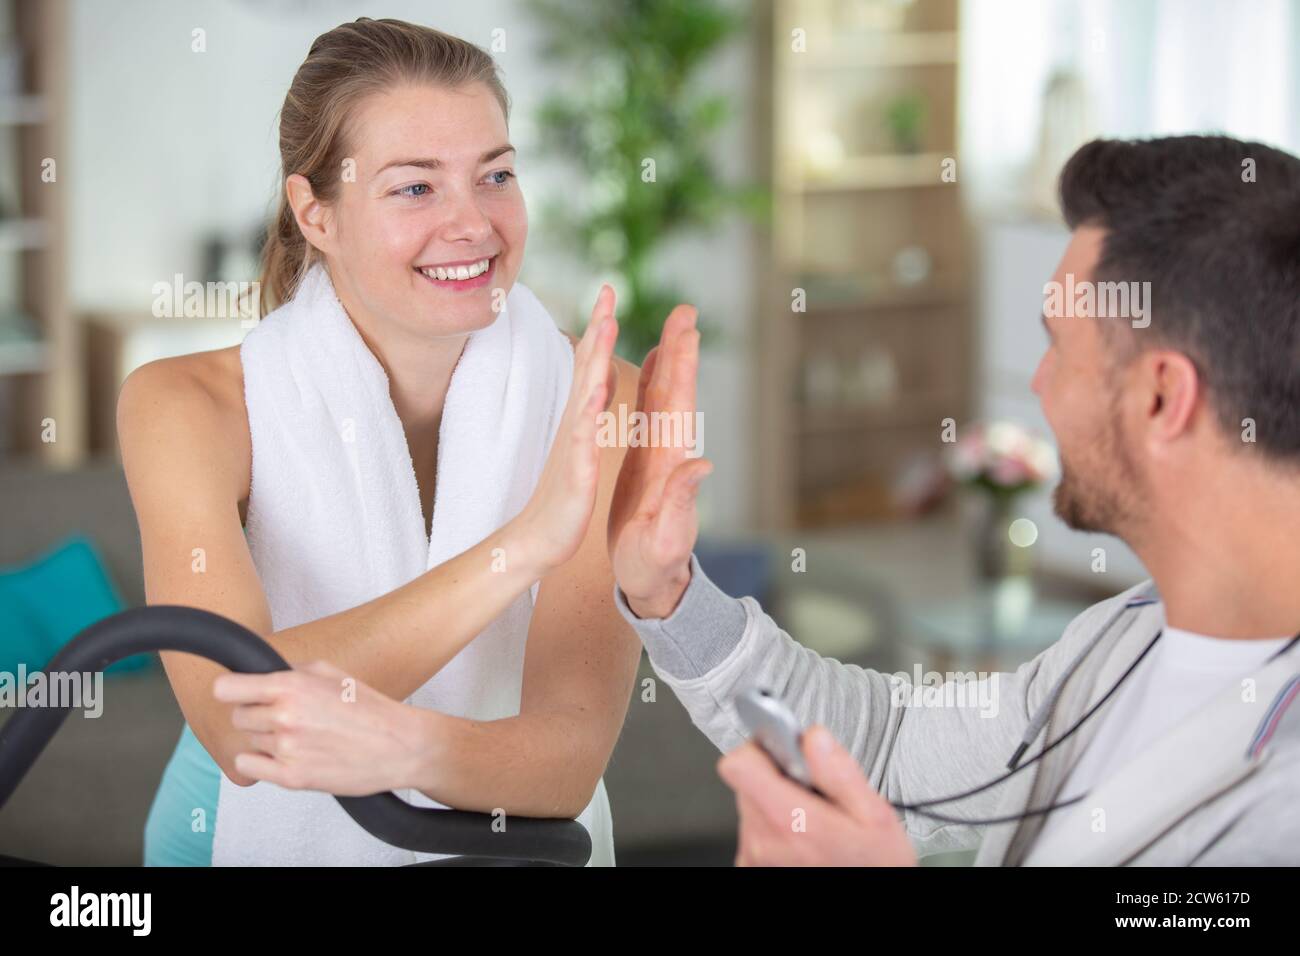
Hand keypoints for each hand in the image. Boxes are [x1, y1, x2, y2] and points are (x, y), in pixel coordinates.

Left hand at [212, 660, 429, 795]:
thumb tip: (257, 672)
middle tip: (286, 718)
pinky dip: (262, 763)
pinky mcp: (291, 777)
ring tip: (302, 738)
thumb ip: (291, 670)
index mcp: (292, 686)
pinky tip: (287, 756)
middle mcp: (285, 716)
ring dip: (268, 739)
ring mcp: (287, 749)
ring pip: (249, 742)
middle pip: (238, 717)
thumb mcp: (331, 672)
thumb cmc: (370, 709)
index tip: (239, 694)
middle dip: (257, 716)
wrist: (401, 746)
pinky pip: (249, 767)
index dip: (232, 690)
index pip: (226, 689)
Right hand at [511, 285, 618, 573]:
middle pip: (588, 368)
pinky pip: (584, 438)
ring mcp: (575, 447)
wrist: (537, 542)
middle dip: (599, 327)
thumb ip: (589, 412)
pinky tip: (598, 390)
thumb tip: (596, 378)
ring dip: (596, 358)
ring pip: (587, 394)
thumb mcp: (581, 451)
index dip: (601, 331)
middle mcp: (577, 426)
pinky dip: (591, 413)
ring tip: (606, 325)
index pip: (593, 366)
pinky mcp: (577, 473)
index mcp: (583, 420)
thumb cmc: (560, 499)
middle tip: (607, 289)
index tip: (608, 294)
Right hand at [607, 305, 709, 618]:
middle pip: (675, 392)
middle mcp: (669, 452)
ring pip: (664, 398)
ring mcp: (658, 455)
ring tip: (673, 327)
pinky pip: (649, 415)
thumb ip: (682, 502)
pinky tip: (654, 371)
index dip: (682, 367)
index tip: (687, 331)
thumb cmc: (656, 565)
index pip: (679, 406)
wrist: (653, 582)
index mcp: (672, 463)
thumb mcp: (666, 537)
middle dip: (680, 350)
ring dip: (669, 362)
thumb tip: (700, 464)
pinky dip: (653, 387)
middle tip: (685, 310)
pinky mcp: (646, 463)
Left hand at [717, 725, 917, 866]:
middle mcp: (764, 840)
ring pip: (752, 805)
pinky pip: (753, 832)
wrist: (872, 904)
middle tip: (813, 793)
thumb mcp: (874, 816)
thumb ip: (839, 772)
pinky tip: (803, 840)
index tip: (785, 751)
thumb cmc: (874, 866)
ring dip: (776, 804)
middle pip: (747, 782)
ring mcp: (755, 857)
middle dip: (777, 777)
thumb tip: (814, 739)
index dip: (761, 748)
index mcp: (790, 820)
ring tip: (813, 821)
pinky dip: (773, 829)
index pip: (739, 764)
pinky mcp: (752, 867)